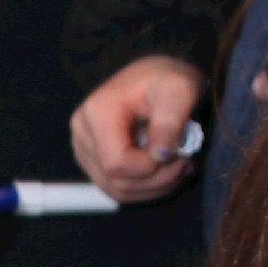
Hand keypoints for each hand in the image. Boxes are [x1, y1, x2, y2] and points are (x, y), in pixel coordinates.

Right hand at [68, 55, 203, 200]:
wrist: (156, 76)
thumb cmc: (167, 80)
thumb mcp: (178, 90)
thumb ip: (170, 120)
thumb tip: (160, 155)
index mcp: (97, 112)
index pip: (116, 163)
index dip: (151, 168)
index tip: (179, 153)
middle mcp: (82, 131)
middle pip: (115, 180)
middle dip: (158, 179)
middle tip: (186, 160)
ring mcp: (83, 147)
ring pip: (116, 189)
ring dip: (154, 186)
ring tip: (178, 165)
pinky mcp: (91, 159)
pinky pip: (116, 188)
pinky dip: (145, 187)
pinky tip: (163, 169)